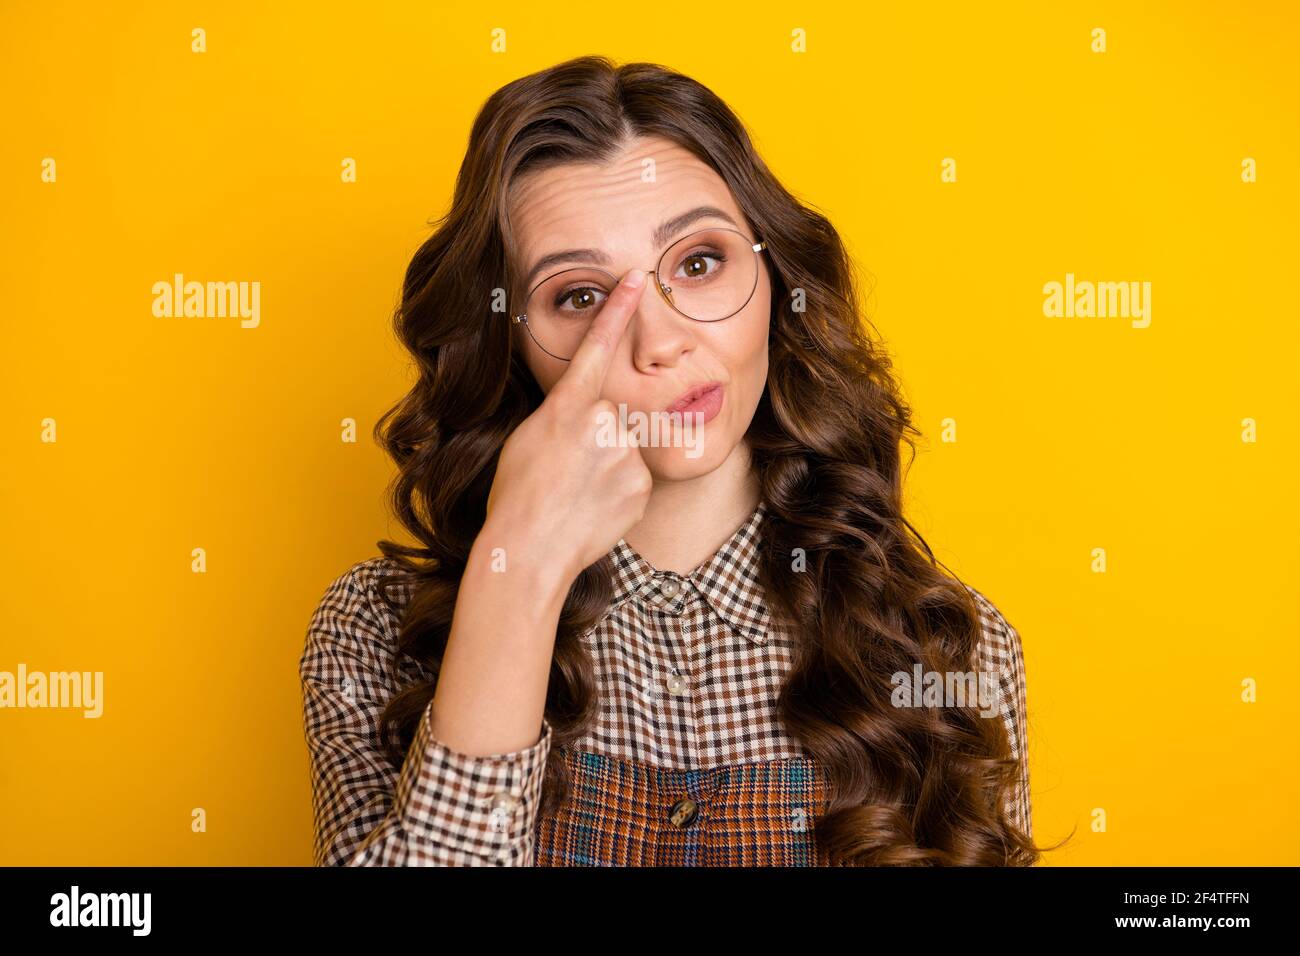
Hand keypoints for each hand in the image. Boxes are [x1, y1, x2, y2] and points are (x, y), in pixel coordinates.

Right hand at [483, 268, 653, 590]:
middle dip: (597, 440)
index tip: (639, 279)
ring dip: (608, 468)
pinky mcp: (642, 482)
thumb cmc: (517, 495)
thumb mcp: (529, 438)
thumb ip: (565, 415)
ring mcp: (626, 451)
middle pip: (613, 416)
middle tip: (569, 473)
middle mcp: (602, 420)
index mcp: (567, 404)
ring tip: (578, 494)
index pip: (597, 345)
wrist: (529, 550)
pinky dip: (619, 492)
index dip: (618, 308)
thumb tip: (590, 413)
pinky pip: (635, 478)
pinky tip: (594, 509)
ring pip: (625, 449)